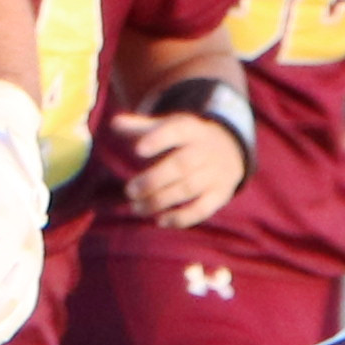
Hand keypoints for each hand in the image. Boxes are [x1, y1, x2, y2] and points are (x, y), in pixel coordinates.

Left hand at [111, 107, 243, 228]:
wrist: (231, 150)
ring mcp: (214, 174)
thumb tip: (114, 124)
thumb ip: (141, 127)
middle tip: (129, 191)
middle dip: (153, 180)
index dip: (157, 140)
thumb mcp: (169, 126)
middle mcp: (205, 151)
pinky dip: (181, 217)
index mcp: (190, 130)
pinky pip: (202, 209)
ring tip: (137, 208)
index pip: (175, 131)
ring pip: (188, 189)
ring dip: (161, 201)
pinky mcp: (220, 195)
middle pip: (180, 166)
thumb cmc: (187, 139)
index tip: (137, 150)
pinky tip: (160, 221)